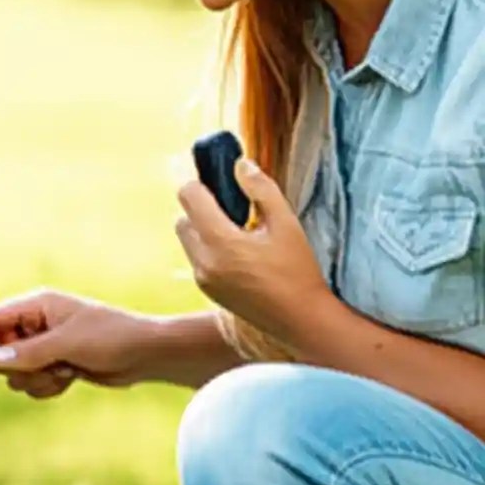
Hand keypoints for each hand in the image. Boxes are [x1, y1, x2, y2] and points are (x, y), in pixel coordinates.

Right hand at [0, 288, 162, 397]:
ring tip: (65, 372)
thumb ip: (30, 352)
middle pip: (0, 350)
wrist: (145, 354)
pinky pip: (31, 382)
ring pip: (15, 371)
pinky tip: (71, 378)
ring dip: (36, 379)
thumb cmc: (111, 337)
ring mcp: (44, 345)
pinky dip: (47, 386)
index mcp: (37, 304)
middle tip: (46, 367)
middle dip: (19, 367)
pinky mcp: (54, 364)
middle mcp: (36, 323)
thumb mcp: (69, 344)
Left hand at [174, 157, 332, 343]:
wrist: (301, 319)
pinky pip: (197, 259)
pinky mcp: (207, 291)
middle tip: (234, 210)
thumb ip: (261, 190)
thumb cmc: (297, 270)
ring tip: (239, 234)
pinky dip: (209, 250)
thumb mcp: (286, 224)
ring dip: (204, 230)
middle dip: (202, 209)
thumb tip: (239, 164)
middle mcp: (203, 261)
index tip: (222, 183)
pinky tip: (240, 255)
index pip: (188, 196)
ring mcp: (203, 279)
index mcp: (220, 241)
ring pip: (188, 240)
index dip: (202, 183)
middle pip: (183, 218)